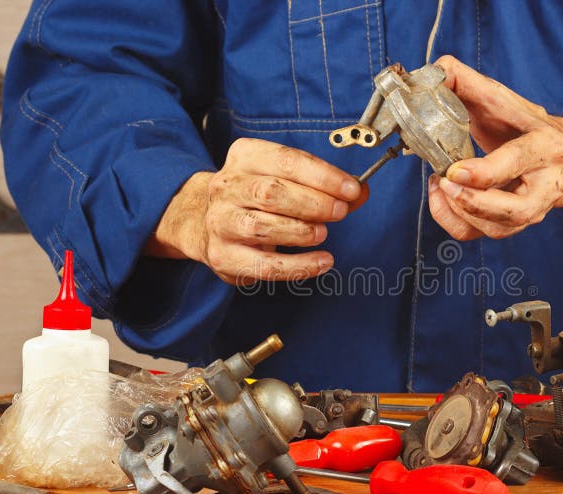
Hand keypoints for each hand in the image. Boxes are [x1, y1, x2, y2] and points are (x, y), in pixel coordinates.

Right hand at [145, 138, 366, 283]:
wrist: (202, 221)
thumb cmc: (255, 197)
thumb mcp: (286, 179)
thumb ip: (324, 187)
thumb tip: (360, 193)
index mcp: (245, 157)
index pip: (285, 160)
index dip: (323, 176)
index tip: (351, 189)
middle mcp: (227, 187)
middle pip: (271, 192)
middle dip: (313, 202)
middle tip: (339, 211)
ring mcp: (221, 222)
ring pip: (262, 227)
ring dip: (301, 231)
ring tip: (323, 233)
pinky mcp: (224, 256)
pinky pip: (264, 265)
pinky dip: (299, 266)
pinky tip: (322, 261)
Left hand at [428, 55, 562, 240]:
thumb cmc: (528, 127)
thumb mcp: (505, 101)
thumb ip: (470, 84)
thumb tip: (438, 70)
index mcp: (545, 147)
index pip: (516, 163)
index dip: (483, 173)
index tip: (453, 170)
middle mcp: (545, 186)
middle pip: (513, 211)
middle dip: (472, 203)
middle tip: (444, 184)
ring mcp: (531, 211)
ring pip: (496, 230)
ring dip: (458, 213)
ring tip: (439, 186)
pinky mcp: (513, 226)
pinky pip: (481, 236)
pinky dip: (454, 222)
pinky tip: (443, 199)